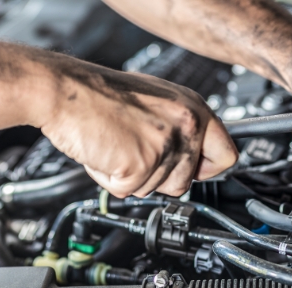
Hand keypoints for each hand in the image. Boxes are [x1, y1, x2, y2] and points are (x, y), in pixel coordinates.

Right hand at [37, 64, 237, 197]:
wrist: (64, 91)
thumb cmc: (99, 94)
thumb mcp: (155, 101)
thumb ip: (178, 127)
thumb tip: (190, 156)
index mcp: (193, 108)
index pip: (226, 156)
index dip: (205, 170)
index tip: (193, 172)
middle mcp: (186, 125)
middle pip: (185, 183)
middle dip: (156, 177)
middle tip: (133, 152)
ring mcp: (165, 146)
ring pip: (153, 190)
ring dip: (129, 177)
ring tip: (115, 145)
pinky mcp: (140, 164)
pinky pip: (126, 191)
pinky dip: (109, 179)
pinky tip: (103, 152)